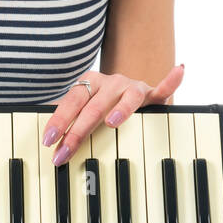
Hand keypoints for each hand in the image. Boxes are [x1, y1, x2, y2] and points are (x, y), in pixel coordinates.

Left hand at [41, 64, 184, 165]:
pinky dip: (171, 80)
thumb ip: (67, 118)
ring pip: (126, 98)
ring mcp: (131, 88)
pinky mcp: (151, 95)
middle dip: (77, 130)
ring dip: (119, 109)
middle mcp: (109, 83)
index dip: (59, 120)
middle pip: (93, 106)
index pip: (71, 102)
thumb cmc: (101, 103)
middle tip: (65, 151)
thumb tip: (44, 137)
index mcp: (89, 84)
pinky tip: (178, 71)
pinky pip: (163, 88)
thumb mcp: (83, 108)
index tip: (48, 139)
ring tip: (110, 122)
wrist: (128, 90)